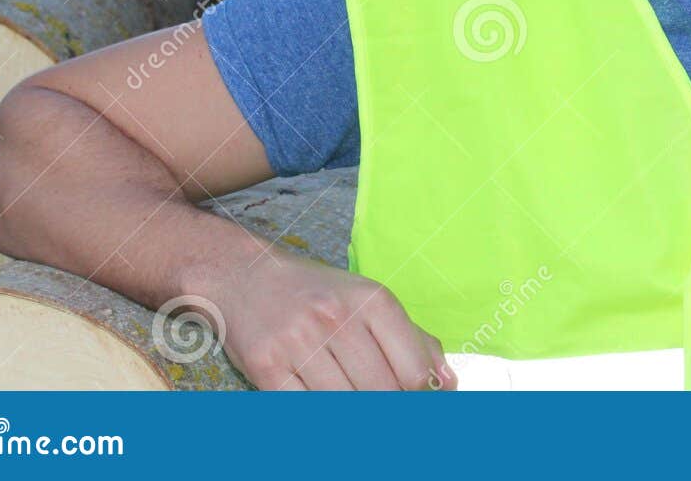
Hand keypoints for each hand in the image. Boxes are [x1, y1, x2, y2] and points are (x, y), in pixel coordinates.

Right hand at [203, 252, 455, 390]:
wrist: (245, 275)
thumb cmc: (317, 292)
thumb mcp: (369, 299)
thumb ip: (413, 339)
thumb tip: (446, 384)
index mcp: (372, 300)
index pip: (412, 373)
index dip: (419, 401)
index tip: (416, 408)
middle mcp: (337, 318)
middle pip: (381, 394)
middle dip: (389, 411)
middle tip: (385, 411)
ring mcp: (299, 343)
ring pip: (344, 407)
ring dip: (353, 415)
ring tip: (352, 402)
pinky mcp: (266, 366)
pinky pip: (304, 412)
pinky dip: (318, 416)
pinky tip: (323, 404)